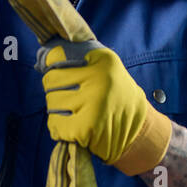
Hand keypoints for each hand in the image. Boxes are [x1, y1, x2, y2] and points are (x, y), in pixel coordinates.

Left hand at [37, 40, 171, 175]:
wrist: (139, 128)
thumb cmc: (116, 95)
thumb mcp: (107, 67)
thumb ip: (82, 58)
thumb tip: (47, 57)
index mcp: (104, 62)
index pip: (57, 58)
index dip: (52, 68)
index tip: (56, 73)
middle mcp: (99, 81)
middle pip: (51, 83)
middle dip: (55, 91)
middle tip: (69, 98)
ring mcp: (92, 105)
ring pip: (51, 104)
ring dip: (56, 111)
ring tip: (73, 113)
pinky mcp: (85, 128)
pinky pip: (55, 125)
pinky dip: (59, 128)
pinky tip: (72, 127)